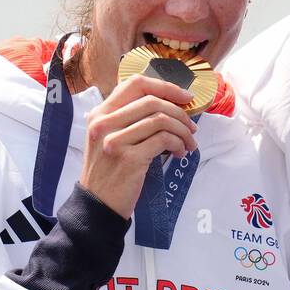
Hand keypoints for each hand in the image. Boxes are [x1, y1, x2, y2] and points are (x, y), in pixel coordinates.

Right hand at [81, 74, 198, 218]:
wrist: (97, 205)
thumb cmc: (109, 171)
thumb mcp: (108, 138)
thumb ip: (128, 119)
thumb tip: (169, 105)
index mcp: (100, 114)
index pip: (135, 83)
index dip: (165, 86)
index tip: (185, 97)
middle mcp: (104, 123)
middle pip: (152, 101)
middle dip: (180, 112)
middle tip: (191, 127)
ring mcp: (115, 141)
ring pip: (161, 120)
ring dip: (182, 131)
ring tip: (188, 143)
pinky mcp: (129, 159)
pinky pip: (164, 140)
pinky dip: (178, 144)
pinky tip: (179, 153)